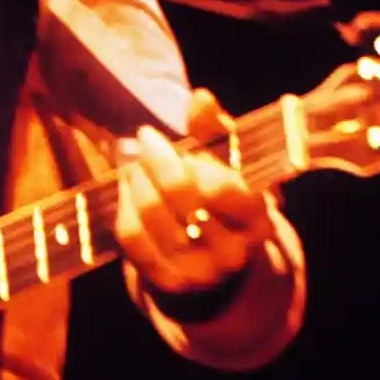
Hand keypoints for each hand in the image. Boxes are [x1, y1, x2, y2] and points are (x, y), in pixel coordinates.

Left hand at [116, 88, 273, 294]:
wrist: (216, 258)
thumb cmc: (221, 195)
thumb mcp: (228, 161)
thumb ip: (214, 129)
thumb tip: (200, 98)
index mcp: (257, 217)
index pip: (222, 187)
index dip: (183, 158)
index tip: (154, 136)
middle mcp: (233, 251)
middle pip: (180, 199)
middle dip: (152, 163)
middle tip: (139, 142)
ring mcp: (201, 271)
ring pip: (151, 218)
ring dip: (133, 181)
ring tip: (130, 162)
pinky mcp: (169, 281)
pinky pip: (132, 239)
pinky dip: (123, 206)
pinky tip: (125, 188)